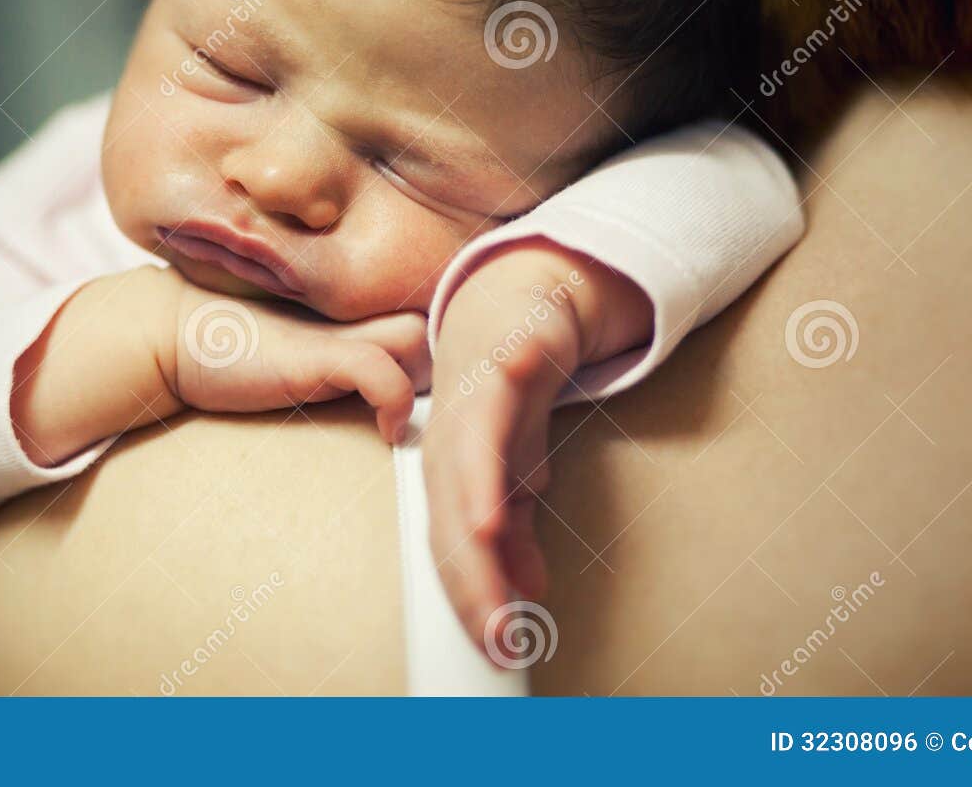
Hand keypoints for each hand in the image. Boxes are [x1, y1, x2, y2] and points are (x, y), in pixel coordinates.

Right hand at [164, 277, 430, 442]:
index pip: (432, 309)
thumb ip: (348, 350)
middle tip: (440, 403)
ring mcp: (340, 330)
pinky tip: (387, 430)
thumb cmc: (237, 347)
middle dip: (447, 356)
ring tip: (415, 413)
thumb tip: (391, 391)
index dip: (446, 340)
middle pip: (438, 317)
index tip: (447, 382)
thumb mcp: (307, 349)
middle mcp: (357, 309)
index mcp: (358, 305)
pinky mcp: (321, 355)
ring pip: (422, 340)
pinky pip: (385, 375)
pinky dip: (396, 402)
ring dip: (427, 375)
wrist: (174, 331)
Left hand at [421, 238, 652, 662]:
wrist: (505, 320)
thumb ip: (513, 533)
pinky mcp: (501, 356)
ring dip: (480, 491)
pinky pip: (506, 366)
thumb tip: (524, 591)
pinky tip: (519, 368)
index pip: (452, 555)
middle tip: (501, 629)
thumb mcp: (513, 482)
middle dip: (476, 577)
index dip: (471, 603)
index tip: (495, 651)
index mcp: (448, 485)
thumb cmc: (502, 409)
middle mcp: (450, 449)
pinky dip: (514, 368)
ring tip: (489, 534)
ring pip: (471, 453)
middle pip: (454, 520)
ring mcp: (471, 403)